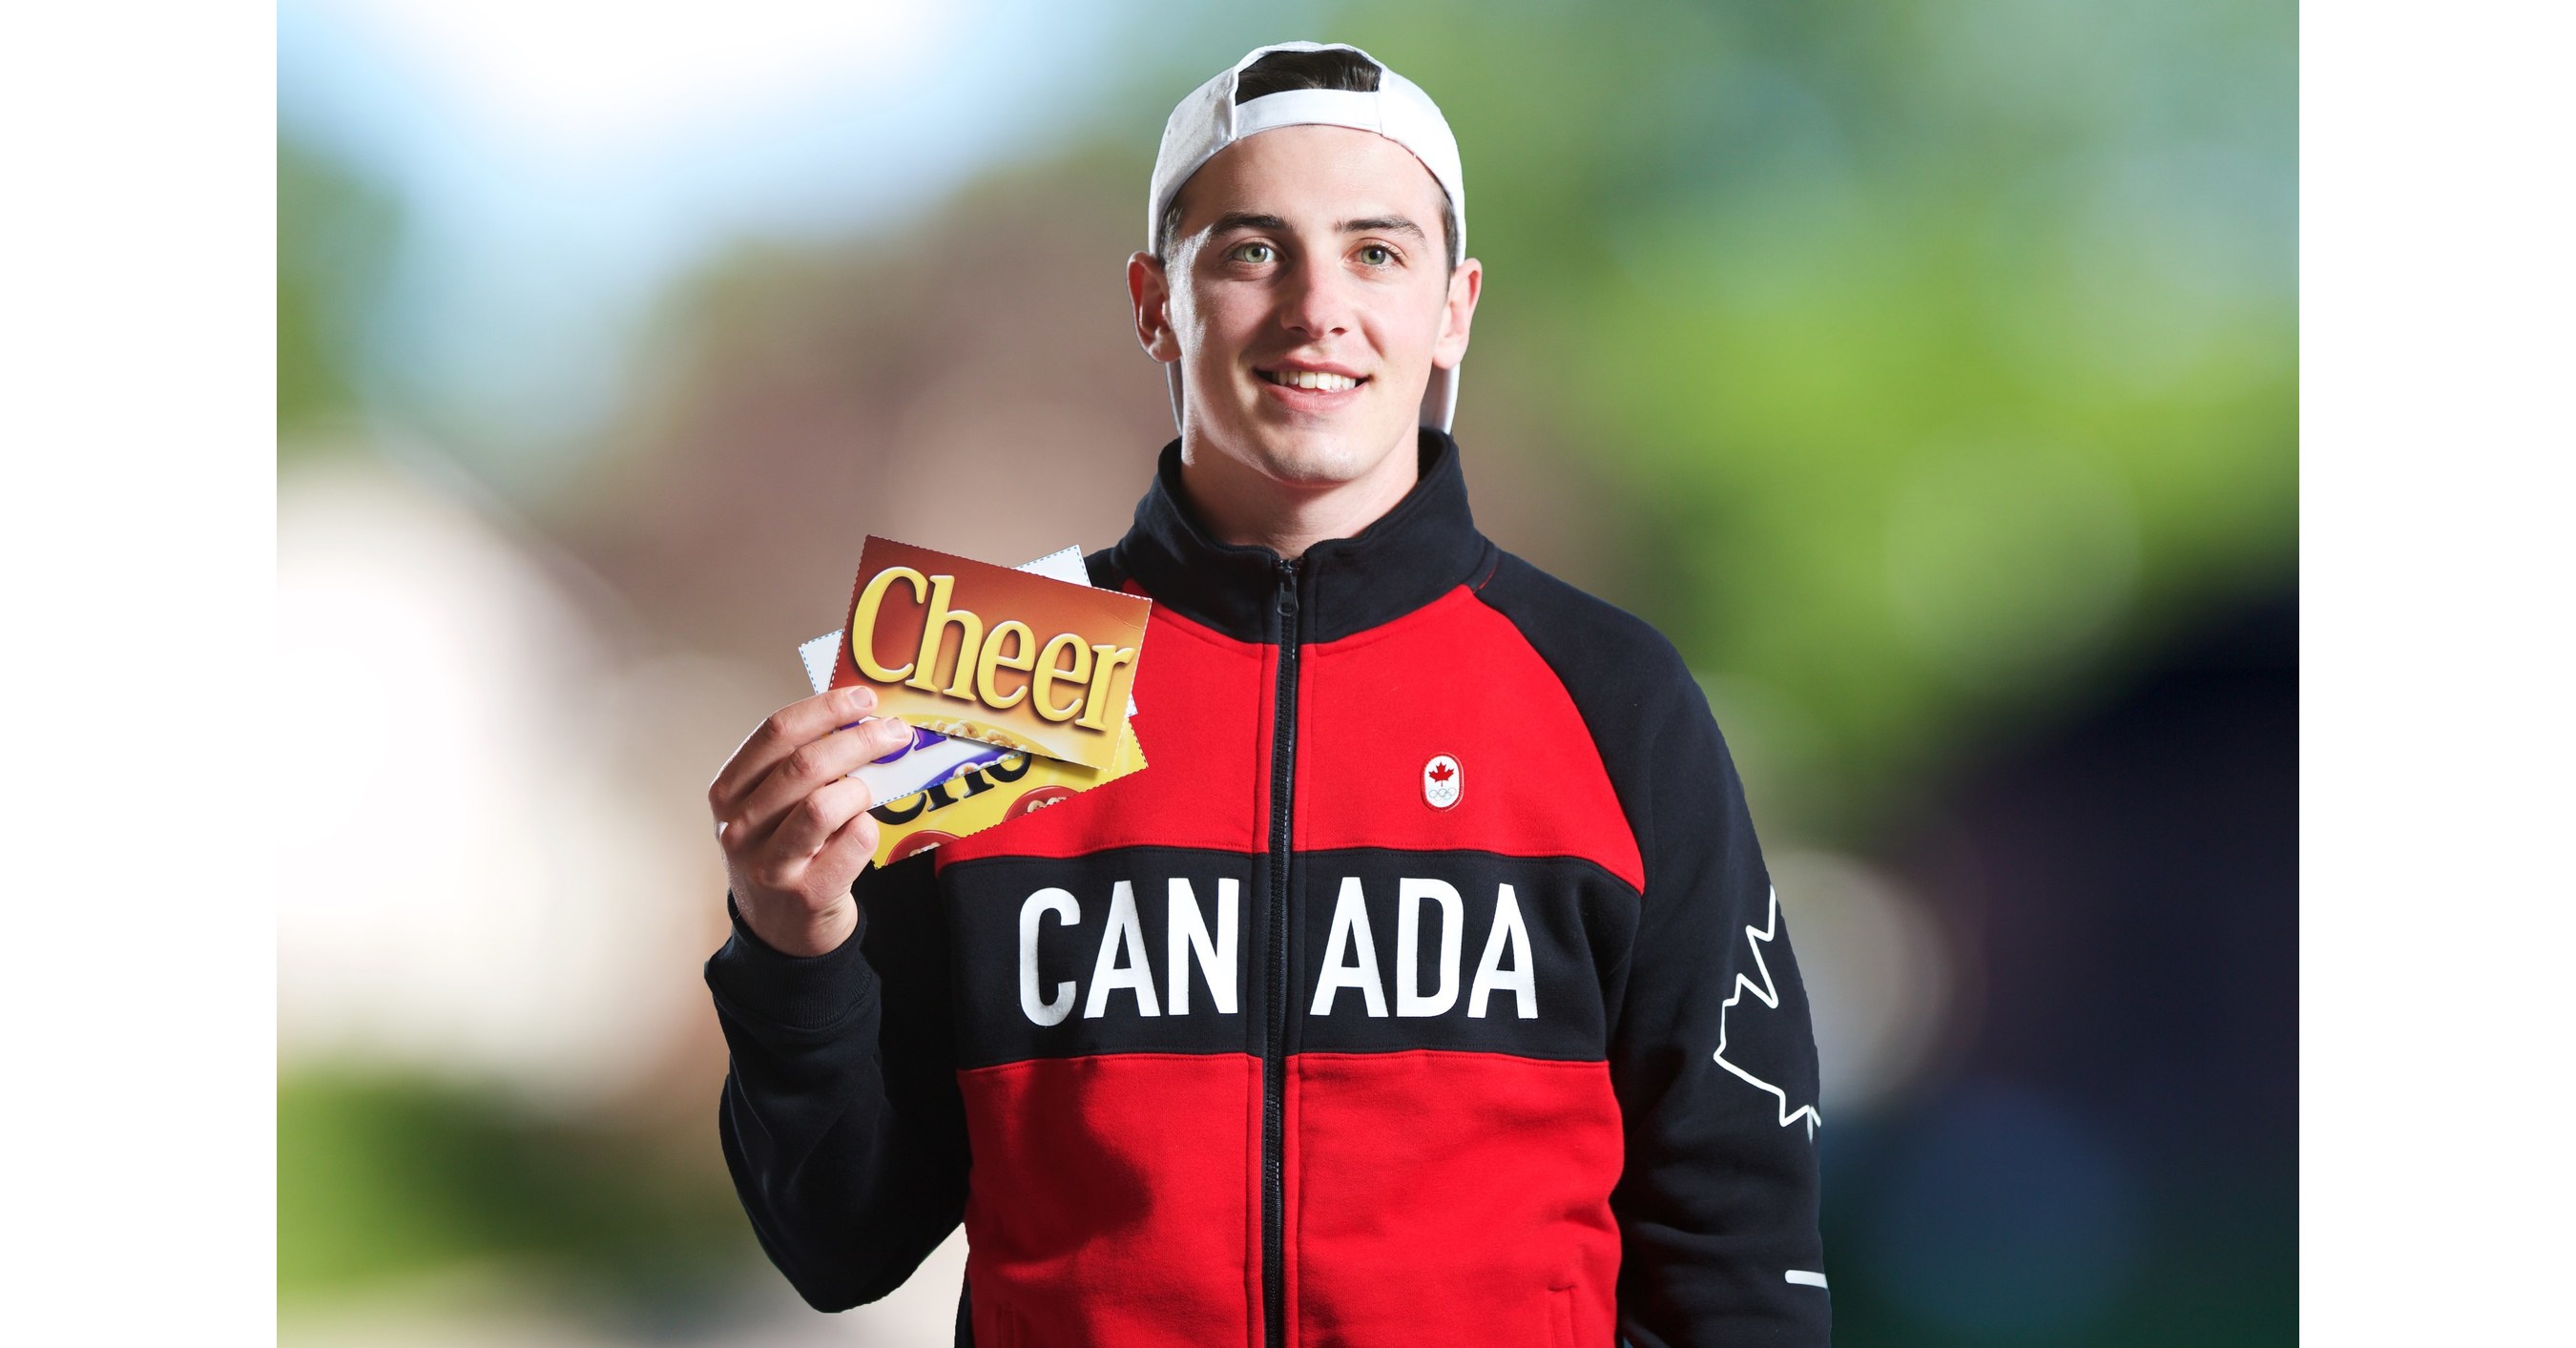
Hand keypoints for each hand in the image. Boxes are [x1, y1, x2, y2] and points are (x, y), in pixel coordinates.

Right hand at [708, 684, 916, 956]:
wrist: (781, 930)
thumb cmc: (783, 851)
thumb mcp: (769, 808)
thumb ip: (797, 767)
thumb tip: (861, 717)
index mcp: (728, 793)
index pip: (776, 732)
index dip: (825, 708)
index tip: (863, 698)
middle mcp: (739, 828)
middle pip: (805, 764)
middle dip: (860, 739)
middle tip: (894, 733)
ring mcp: (770, 864)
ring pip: (826, 804)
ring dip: (861, 789)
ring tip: (869, 792)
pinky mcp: (807, 894)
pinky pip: (855, 841)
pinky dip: (868, 829)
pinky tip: (861, 833)